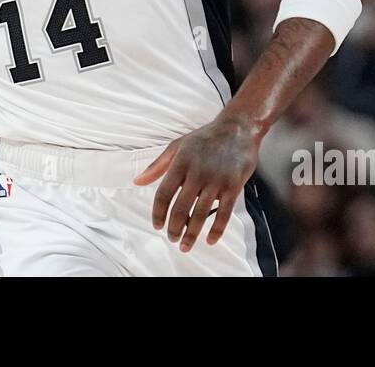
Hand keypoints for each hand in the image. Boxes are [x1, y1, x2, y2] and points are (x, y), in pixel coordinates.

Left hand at [133, 114, 261, 251]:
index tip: (157, 225)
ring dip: (191, 234)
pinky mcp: (233, 186)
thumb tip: (137, 181)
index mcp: (180, 163)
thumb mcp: (177, 146)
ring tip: (185, 245)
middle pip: (181, 208)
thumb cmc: (204, 138)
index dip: (158, 212)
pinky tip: (210, 240)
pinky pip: (223, 213)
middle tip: (171, 238)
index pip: (164, 193)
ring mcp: (216, 180)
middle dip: (174, 228)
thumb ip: (157, 166)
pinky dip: (216, 230)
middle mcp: (197, 172)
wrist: (237, 129)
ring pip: (200, 214)